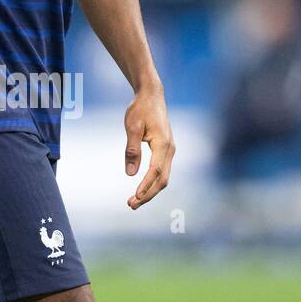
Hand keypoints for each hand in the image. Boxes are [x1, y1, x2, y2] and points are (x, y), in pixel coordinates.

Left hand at [124, 88, 174, 208]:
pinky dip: (153, 183)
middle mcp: (170, 150)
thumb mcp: (132, 127)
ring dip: (150, 191)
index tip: (135, 197)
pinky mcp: (166, 150)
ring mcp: (170, 151)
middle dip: (148, 194)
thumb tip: (130, 173)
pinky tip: (142, 189)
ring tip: (134, 201)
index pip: (155, 171)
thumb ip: (132, 150)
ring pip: (163, 177)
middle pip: (162, 179)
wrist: (152, 96)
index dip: (146, 186)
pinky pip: (162, 171)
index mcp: (163, 144)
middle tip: (131, 205)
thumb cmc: (140, 109)